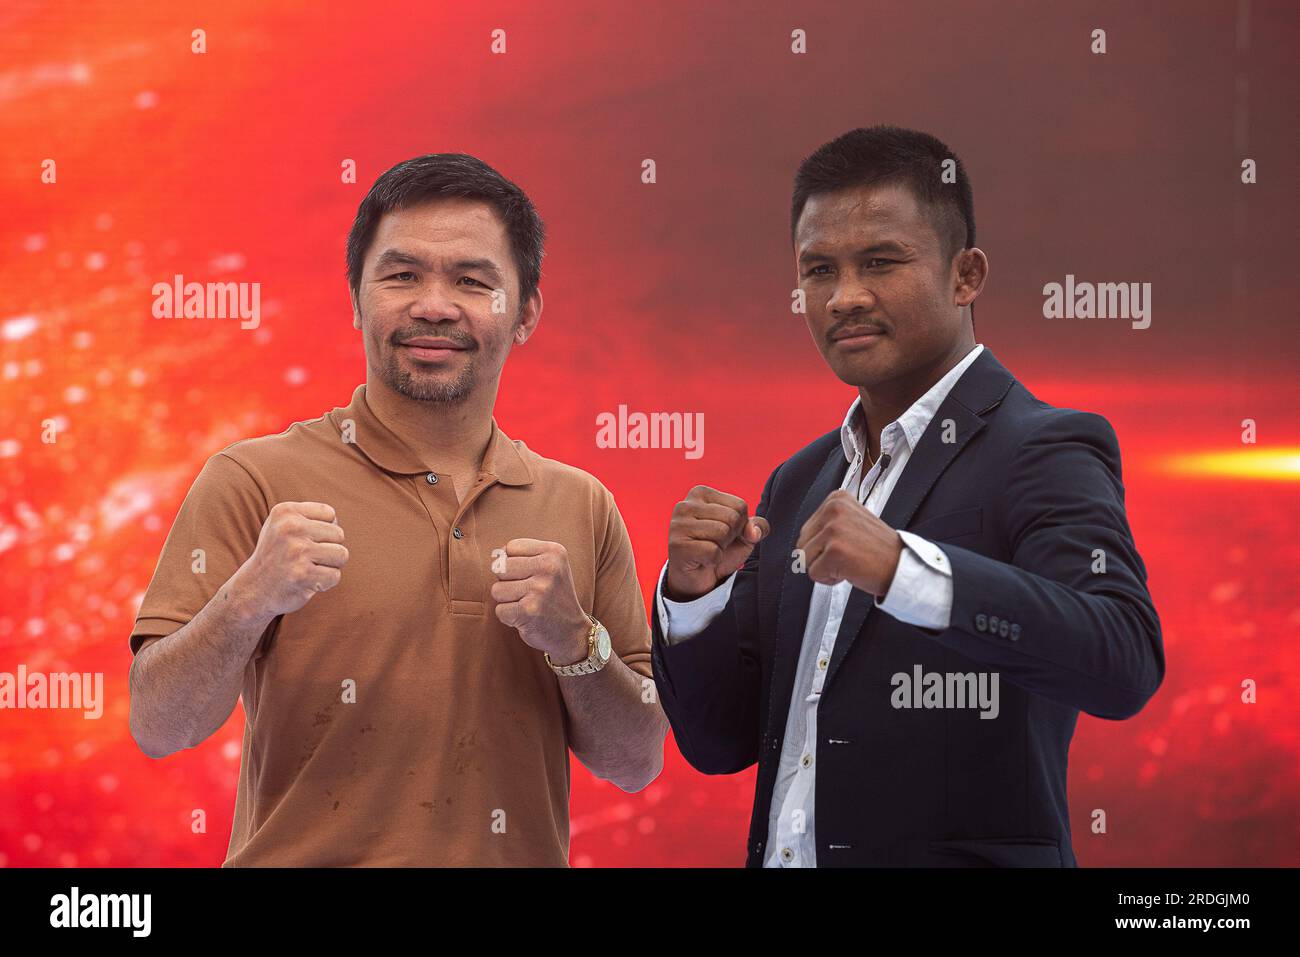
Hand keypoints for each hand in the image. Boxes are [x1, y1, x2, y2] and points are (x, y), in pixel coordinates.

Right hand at [234, 501, 348, 618]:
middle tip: (307, 559)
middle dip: (329, 549)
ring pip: (341, 555)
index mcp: (285, 512)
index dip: (324, 530)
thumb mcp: (282, 525)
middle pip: (339, 534)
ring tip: (309, 568)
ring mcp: (296, 551)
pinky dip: (325, 582)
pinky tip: (307, 582)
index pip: (330, 514)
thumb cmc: (276, 555)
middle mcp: (290, 527)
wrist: (253, 590)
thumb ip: (309, 516)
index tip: (305, 541)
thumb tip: (337, 522)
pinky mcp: (302, 574)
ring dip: (330, 566)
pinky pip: (335, 576)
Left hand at [490, 539, 590, 664]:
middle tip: (527, 592)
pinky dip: (509, 617)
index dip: (513, 563)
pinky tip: (526, 617)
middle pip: (500, 568)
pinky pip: (499, 610)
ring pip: (496, 590)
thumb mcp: (550, 566)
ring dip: (507, 601)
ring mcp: (540, 590)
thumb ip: (523, 555)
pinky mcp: (529, 611)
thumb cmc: (553, 595)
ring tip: (527, 604)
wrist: (571, 631)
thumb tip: (496, 556)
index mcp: (554, 552)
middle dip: (507, 582)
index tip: (530, 575)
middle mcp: (549, 568)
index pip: (511, 547)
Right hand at [665, 485, 769, 600]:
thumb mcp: (743, 534)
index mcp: (700, 493)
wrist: (697, 577)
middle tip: (715, 543)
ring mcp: (678, 524)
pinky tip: (702, 560)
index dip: (739, 525)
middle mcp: (685, 504)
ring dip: (721, 548)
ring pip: (722, 532)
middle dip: (730, 536)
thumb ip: (757, 526)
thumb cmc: (717, 549)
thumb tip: (753, 531)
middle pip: (732, 517)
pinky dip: (714, 560)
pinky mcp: (677, 545)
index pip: (740, 505)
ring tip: (707, 550)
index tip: (723, 533)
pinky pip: (713, 551)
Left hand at [795, 490, 902, 594]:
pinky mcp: (835, 550)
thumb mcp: (852, 521)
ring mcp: (834, 529)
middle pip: (802, 544)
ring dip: (825, 567)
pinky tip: (850, 570)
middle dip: (821, 557)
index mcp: (837, 499)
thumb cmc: (878, 550)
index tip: (848, 544)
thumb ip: (827, 523)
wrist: (901, 566)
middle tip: (849, 555)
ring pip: (805, 559)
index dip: (824, 545)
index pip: (807, 530)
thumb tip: (802, 539)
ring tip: (849, 561)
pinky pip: (814, 574)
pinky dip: (830, 579)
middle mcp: (834, 509)